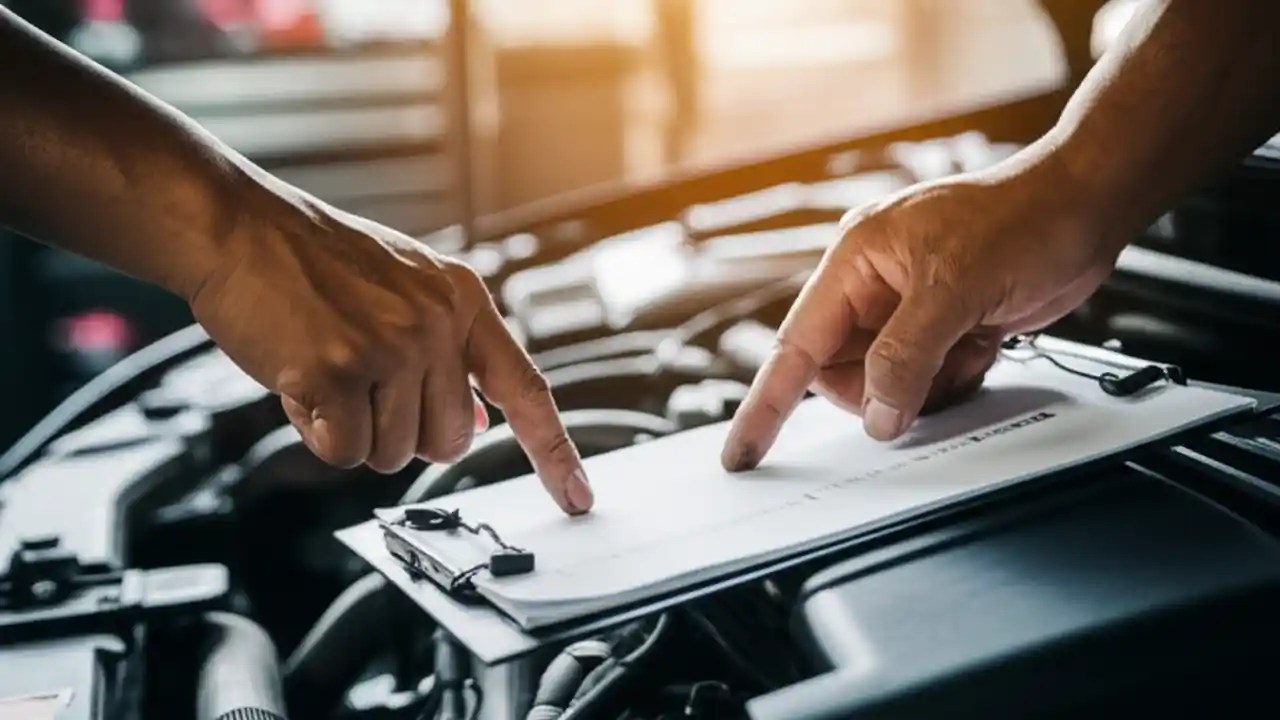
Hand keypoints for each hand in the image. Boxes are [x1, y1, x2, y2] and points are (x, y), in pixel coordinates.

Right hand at [188, 189, 592, 513]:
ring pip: (394, 453)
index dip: (554, 450)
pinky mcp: (337, 373)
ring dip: (355, 432)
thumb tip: (480, 420)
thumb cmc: (312, 262)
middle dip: (406, 434)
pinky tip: (300, 382)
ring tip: (326, 370)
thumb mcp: (404, 287)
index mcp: (462, 300)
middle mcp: (436, 324)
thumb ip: (447, 351)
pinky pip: (343, 452)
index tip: (578, 497)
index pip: (527, 388)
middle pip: (451, 441)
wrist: (237, 226)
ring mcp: (390, 348)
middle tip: (363, 389)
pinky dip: (317, 434)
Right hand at [721, 152, 1121, 470]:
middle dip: (882, 388)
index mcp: (855, 262)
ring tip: (966, 343)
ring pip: (885, 387)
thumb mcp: (954, 287)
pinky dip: (955, 378)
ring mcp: (909, 311)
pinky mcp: (943, 330)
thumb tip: (877, 414)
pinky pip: (926, 385)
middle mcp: (873, 288)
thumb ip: (905, 355)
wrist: (1090, 206)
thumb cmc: (1024, 217)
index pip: (795, 345)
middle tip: (931, 363)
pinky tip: (983, 342)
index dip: (766, 404)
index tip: (742, 453)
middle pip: (840, 376)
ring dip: (927, 385)